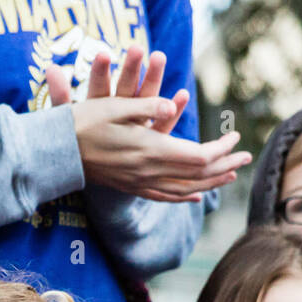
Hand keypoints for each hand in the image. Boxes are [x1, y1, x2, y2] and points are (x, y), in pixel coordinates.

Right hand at [46, 46, 249, 202]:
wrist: (56, 153)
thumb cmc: (82, 123)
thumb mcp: (114, 107)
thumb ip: (145, 106)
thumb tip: (171, 104)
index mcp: (149, 151)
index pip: (198, 156)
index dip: (221, 148)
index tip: (236, 136)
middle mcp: (147, 172)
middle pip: (196, 175)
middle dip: (224, 165)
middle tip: (246, 156)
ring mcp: (138, 183)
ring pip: (184, 189)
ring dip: (210, 182)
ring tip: (230, 175)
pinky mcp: (130, 186)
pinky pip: (164, 196)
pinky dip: (183, 196)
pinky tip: (194, 195)